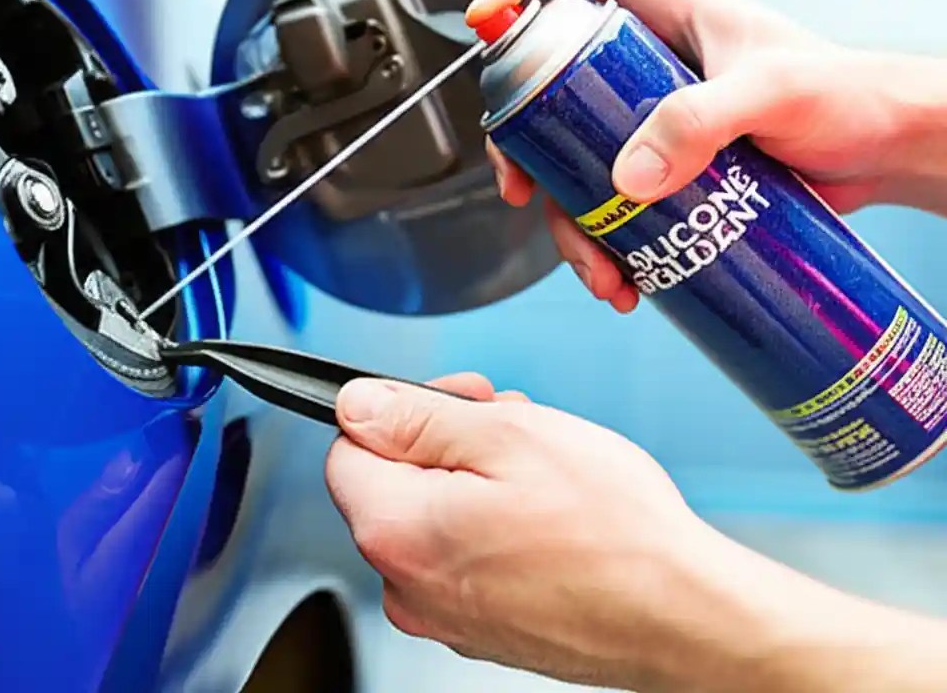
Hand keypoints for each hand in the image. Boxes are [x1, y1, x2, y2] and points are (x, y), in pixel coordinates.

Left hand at [326, 374, 946, 691]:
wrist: (682, 618)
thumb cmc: (611, 535)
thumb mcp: (509, 435)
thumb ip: (416, 416)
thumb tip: (354, 403)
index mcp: (395, 531)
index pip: (347, 448)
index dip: (401, 409)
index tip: (457, 399)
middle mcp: (405, 586)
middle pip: (392, 484)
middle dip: (446, 441)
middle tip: (513, 425)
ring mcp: (443, 616)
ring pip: (433, 518)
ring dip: (475, 481)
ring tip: (543, 474)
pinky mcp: (480, 629)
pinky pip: (464, 558)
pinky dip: (495, 527)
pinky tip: (549, 518)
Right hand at [471, 0, 946, 313]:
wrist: (881, 153)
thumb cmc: (847, 94)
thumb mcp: (773, 90)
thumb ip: (704, 120)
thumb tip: (629, 178)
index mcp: (662, 12)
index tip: (485, 17)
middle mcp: (641, 64)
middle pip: (546, 89)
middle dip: (521, 149)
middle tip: (522, 192)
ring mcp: (646, 120)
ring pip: (572, 165)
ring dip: (569, 226)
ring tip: (602, 274)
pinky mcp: (663, 170)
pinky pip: (608, 205)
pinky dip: (603, 248)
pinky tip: (623, 280)